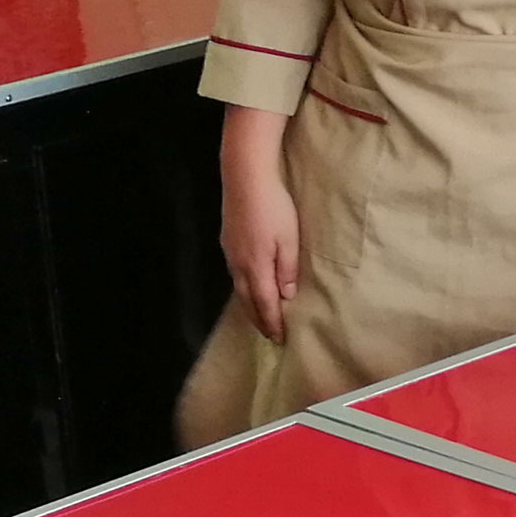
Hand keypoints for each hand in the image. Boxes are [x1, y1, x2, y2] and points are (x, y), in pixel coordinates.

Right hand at [219, 107, 301, 341]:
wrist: (244, 177)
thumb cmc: (273, 207)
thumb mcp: (289, 239)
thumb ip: (287, 269)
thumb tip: (285, 296)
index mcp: (256, 267)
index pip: (265, 304)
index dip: (272, 323)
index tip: (280, 339)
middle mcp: (238, 265)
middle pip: (248, 300)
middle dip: (259, 320)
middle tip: (270, 335)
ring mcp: (229, 253)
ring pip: (239, 288)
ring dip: (250, 305)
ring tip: (260, 317)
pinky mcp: (227, 241)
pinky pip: (235, 275)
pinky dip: (243, 289)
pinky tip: (249, 287)